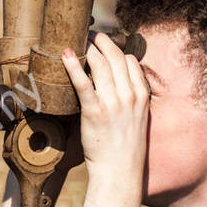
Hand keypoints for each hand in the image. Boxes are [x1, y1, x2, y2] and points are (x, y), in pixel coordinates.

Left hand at [61, 32, 148, 184]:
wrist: (120, 172)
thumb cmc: (125, 149)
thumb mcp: (137, 119)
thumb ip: (131, 100)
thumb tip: (117, 87)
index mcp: (141, 96)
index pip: (131, 61)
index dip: (116, 50)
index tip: (105, 45)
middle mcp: (129, 95)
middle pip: (115, 57)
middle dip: (101, 41)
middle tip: (88, 34)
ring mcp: (113, 102)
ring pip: (99, 64)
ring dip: (87, 48)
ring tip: (77, 40)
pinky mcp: (94, 111)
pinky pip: (83, 82)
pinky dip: (73, 66)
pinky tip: (66, 54)